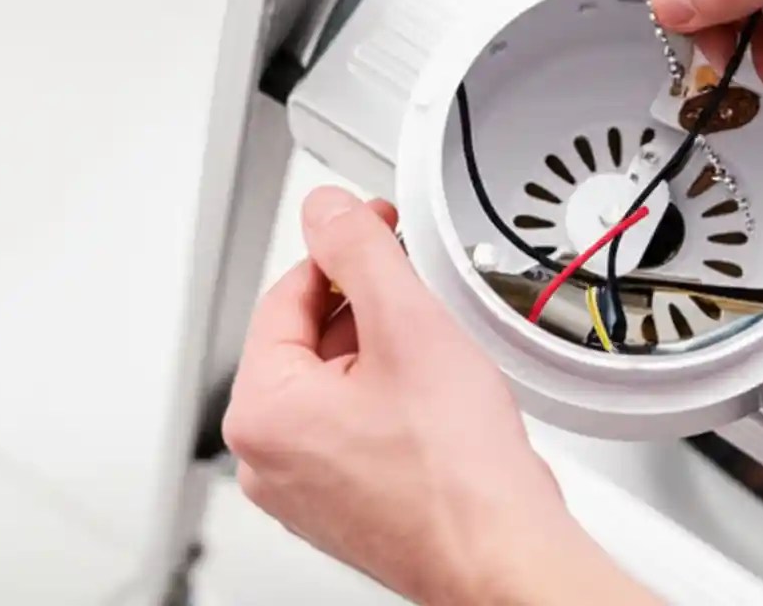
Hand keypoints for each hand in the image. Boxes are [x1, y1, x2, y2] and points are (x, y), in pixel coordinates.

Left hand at [224, 187, 657, 604]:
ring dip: (383, 358)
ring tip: (439, 363)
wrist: (500, 553)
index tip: (378, 228)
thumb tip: (326, 209)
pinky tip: (436, 408)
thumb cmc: (457, 471)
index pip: (289, 295)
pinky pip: (353, 431)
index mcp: (262, 412)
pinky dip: (390, 405)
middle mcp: (268, 458)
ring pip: (337, 387)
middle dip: (368, 310)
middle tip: (421, 296)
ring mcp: (303, 489)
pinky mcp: (341, 506)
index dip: (341, 251)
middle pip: (311, 343)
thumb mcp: (408, 326)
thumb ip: (361, 251)